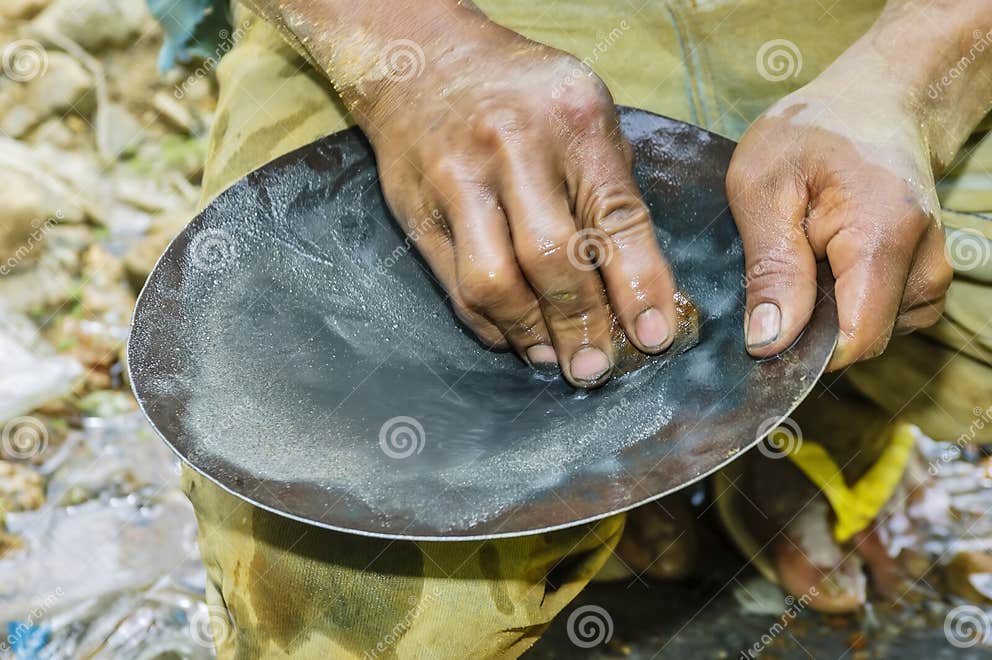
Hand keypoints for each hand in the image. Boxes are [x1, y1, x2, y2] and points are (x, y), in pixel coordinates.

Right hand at [351, 12, 676, 386]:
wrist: (419, 61)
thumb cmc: (519, 91)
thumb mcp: (583, 110)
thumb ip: (610, 186)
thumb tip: (641, 282)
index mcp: (571, 121)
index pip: (614, 218)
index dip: (640, 286)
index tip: (654, 336)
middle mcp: (512, 149)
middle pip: (553, 259)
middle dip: (583, 324)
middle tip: (599, 367)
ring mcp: (457, 181)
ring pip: (495, 282)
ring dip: (532, 334)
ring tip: (558, 358)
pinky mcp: (418, 212)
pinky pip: (456, 287)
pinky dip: (491, 326)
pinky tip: (517, 338)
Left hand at [726, 76, 952, 370]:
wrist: (875, 99)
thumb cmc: (812, 131)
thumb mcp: (763, 187)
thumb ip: (770, 268)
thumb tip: (767, 342)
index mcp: (884, 234)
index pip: (855, 338)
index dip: (802, 349)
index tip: (761, 329)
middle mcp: (924, 261)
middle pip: (858, 339)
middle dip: (809, 324)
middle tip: (777, 268)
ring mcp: (931, 272)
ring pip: (866, 331)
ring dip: (825, 309)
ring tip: (803, 253)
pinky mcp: (923, 278)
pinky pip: (878, 317)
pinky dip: (844, 301)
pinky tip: (825, 261)